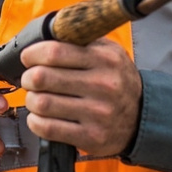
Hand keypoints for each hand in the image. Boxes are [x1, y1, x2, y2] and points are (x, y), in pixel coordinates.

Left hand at [20, 38, 141, 156]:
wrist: (142, 117)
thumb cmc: (116, 80)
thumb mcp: (108, 52)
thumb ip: (80, 41)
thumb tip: (45, 35)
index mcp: (104, 59)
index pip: (55, 52)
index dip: (33, 54)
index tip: (28, 58)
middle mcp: (102, 85)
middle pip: (42, 77)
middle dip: (28, 78)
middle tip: (30, 79)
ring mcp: (97, 114)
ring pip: (41, 103)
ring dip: (31, 100)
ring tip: (36, 97)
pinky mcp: (91, 137)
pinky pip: (47, 128)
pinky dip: (35, 121)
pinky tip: (40, 117)